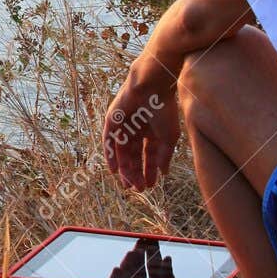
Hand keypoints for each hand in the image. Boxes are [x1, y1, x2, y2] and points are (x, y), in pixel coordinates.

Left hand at [102, 64, 181, 192]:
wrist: (151, 88)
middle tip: (138, 189)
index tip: (151, 185)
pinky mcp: (112, 121)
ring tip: (128, 184)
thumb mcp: (168, 138)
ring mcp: (123, 125)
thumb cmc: (163, 110)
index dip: (149, 171)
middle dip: (136, 173)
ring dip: (124, 169)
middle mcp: (136, 130)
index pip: (148, 155)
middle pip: (134, 156)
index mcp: (151, 131)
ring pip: (121, 152)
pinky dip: (110, 156)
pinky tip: (114, 170)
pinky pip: (109, 142)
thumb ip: (164, 156)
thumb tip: (163, 173)